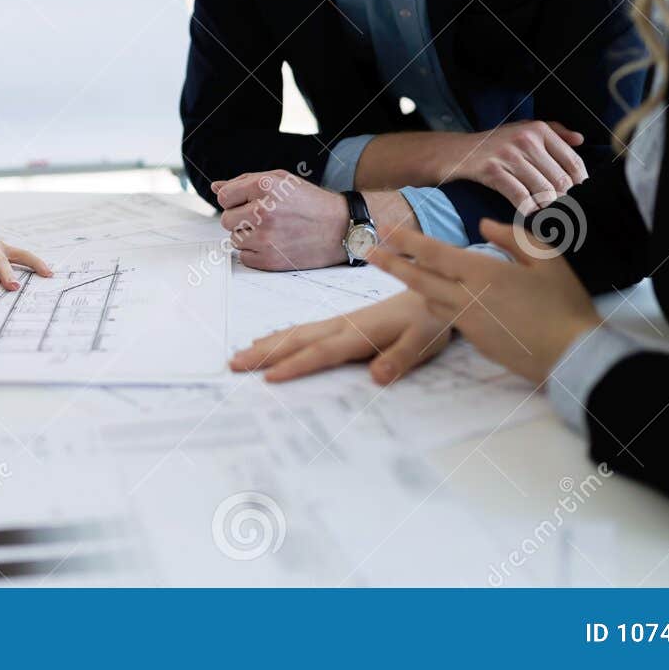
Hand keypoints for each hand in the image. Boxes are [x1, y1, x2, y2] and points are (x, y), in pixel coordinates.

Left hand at [211, 170, 417, 270]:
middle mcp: (264, 211)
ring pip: (234, 240)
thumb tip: (215, 187)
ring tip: (272, 231)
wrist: (340, 227)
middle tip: (264, 218)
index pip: (224, 196)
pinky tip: (275, 244)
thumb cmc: (309, 202)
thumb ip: (244, 182)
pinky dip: (255, 252)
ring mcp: (266, 237)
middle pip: (226, 220)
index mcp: (265, 185)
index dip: (235, 200)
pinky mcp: (270, 260)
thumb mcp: (280, 180)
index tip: (250, 203)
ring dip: (248, 236)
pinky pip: (244, 257)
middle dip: (241, 219)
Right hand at [229, 291, 452, 382]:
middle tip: (233, 364)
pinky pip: (304, 331)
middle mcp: (343, 325)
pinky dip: (281, 336)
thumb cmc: (430, 321)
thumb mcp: (424, 342)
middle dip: (265, 353)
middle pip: (298, 340)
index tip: (268, 378)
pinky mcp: (341, 324)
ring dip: (268, 343)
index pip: (322, 352)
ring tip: (240, 353)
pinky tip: (269, 341)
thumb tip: (376, 376)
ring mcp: (339, 323)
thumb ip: (400, 359)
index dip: (295, 366)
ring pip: (297, 333)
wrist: (435, 291)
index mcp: (360, 333)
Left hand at [366, 219, 601, 383]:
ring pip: (430, 300)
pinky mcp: (475, 343)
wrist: (573, 355)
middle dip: (389, 263)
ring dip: (413, 284)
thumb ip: (511, 237)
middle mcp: (467, 298)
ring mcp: (468, 324)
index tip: (385, 228)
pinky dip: (439, 302)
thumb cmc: (564, 303)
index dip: (406, 239)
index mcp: (482, 273)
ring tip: (401, 270)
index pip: (433, 253)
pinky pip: (448, 317)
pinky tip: (442, 296)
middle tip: (368, 251)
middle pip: (417, 278)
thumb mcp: (546, 258)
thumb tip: (483, 226)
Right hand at [445, 121, 587, 212]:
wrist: (458, 151)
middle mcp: (526, 140)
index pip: (572, 161)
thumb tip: (580, 140)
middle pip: (560, 179)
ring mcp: (509, 156)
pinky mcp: (494, 171)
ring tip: (546, 209)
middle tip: (562, 206)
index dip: (580, 182)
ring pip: (543, 190)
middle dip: (564, 197)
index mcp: (538, 130)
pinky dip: (528, 208)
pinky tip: (528, 211)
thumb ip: (555, 131)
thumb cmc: (496, 143)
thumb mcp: (524, 128)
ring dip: (547, 205)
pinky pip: (520, 197)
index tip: (578, 193)